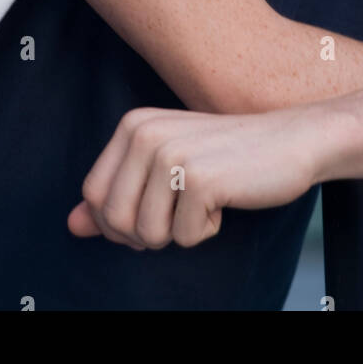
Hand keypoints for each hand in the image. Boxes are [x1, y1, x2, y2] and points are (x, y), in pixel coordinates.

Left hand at [67, 104, 323, 249]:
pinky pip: (184, 237)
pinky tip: (225, 199)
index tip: (154, 213)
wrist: (290, 140)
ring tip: (204, 201)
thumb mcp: (166, 167)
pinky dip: (207, 231)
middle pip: (114, 220)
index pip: (93, 195)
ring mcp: (171, 154)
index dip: (119, 222)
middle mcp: (145, 134)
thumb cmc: (228, 156)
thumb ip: (118, 193)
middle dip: (147, 234)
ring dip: (179, 233)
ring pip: (147, 236)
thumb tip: (72, 226)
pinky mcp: (199, 179)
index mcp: (133, 125)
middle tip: (181, 212)